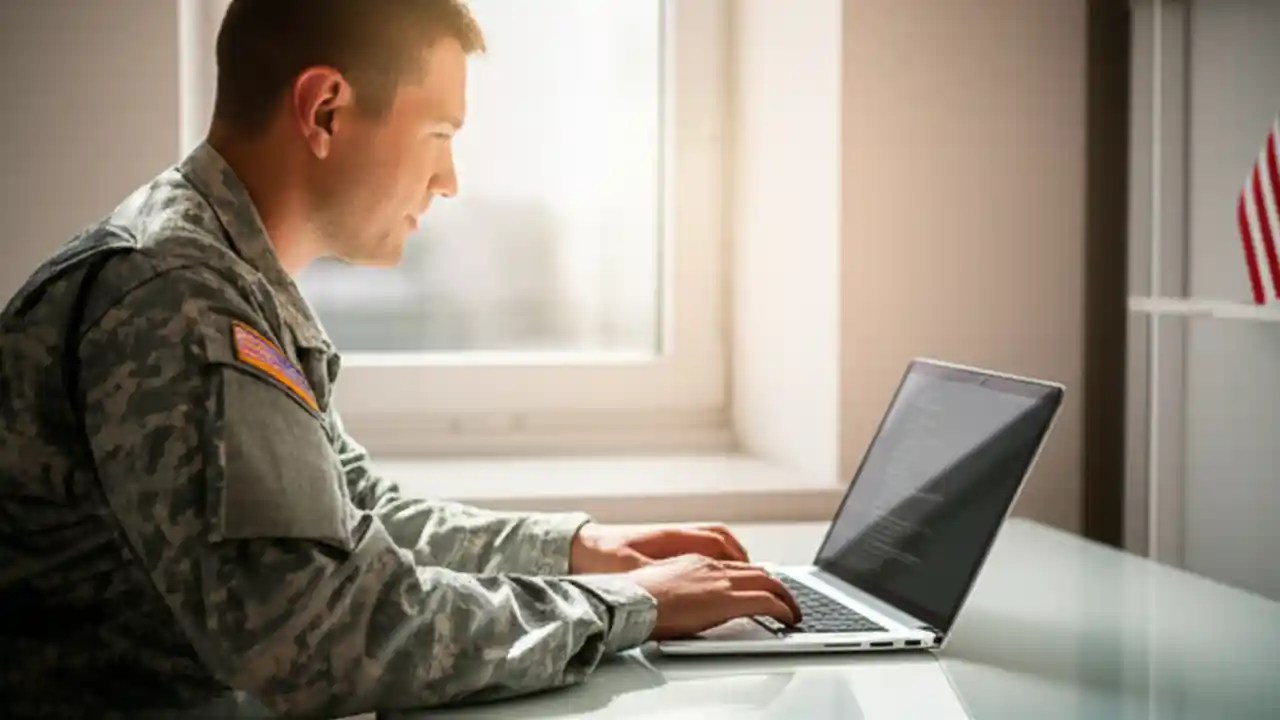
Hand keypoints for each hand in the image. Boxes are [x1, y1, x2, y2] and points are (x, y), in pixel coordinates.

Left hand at [570, 522, 750, 573]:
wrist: (573, 549)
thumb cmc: (597, 561)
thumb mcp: (631, 572)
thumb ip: (661, 576)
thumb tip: (685, 583)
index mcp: (669, 538)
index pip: (718, 540)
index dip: (741, 559)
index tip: (758, 577)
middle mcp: (673, 535)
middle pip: (723, 540)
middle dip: (747, 561)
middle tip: (765, 582)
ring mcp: (668, 539)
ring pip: (713, 542)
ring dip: (733, 558)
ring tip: (747, 578)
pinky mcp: (661, 548)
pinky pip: (700, 548)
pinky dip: (717, 558)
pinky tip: (716, 576)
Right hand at [627, 554, 801, 638]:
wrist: (632, 600)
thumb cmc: (639, 599)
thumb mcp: (664, 586)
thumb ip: (684, 588)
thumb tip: (691, 601)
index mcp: (697, 562)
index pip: (738, 566)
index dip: (756, 576)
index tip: (764, 586)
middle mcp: (713, 567)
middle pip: (758, 571)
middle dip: (776, 585)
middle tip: (786, 599)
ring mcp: (722, 581)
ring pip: (768, 582)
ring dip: (784, 596)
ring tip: (792, 610)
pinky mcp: (727, 599)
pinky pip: (766, 600)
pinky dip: (782, 608)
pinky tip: (787, 618)